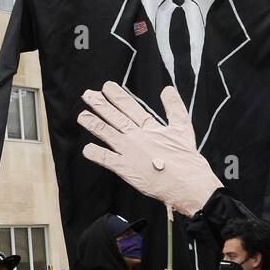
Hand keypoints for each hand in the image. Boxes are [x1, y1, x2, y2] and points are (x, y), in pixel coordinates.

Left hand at [78, 81, 222, 215]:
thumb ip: (174, 107)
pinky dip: (96, 154)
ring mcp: (130, 152)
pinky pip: (107, 159)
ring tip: (82, 116)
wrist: (187, 183)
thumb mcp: (183, 128)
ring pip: (107, 134)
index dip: (117, 96)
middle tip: (87, 95)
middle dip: (100, 105)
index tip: (106, 86)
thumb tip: (167, 89)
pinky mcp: (126, 169)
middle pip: (115, 118)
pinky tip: (86, 149)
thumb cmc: (186, 159)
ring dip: (93, 124)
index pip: (130, 107)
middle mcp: (137, 137)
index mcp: (150, 128)